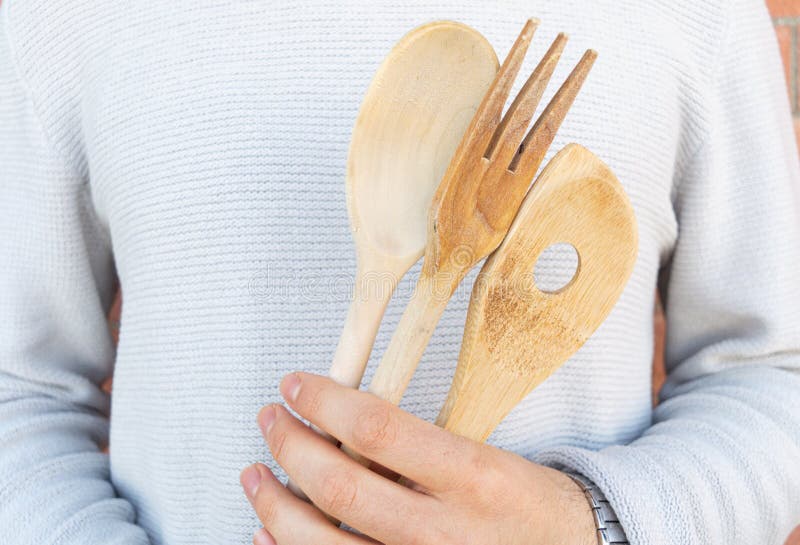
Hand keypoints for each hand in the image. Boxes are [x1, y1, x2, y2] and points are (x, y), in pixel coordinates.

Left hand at [240, 372, 595, 544]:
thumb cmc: (523, 503)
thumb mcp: (484, 458)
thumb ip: (416, 446)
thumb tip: (337, 421)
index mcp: (472, 477)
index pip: (378, 429)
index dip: (324, 401)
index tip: (296, 384)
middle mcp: (443, 532)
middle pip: (339, 487)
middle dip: (289, 447)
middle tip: (269, 420)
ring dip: (273, 506)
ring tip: (255, 476)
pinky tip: (267, 533)